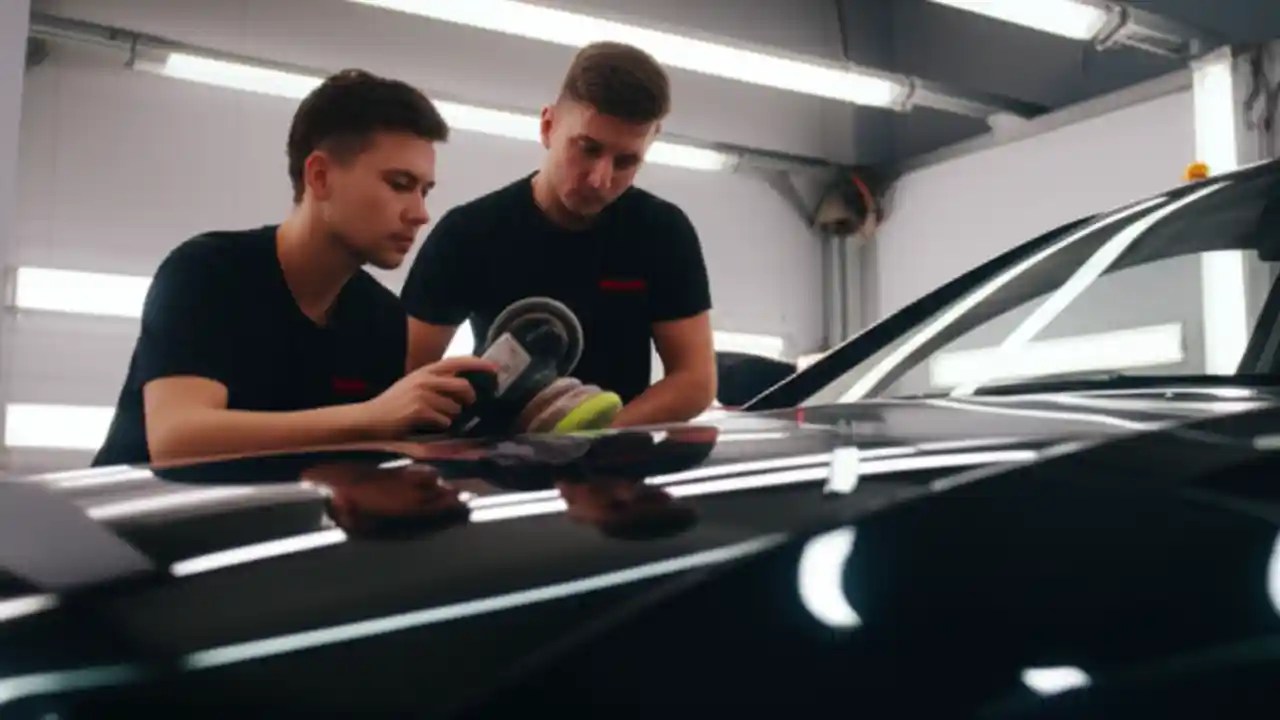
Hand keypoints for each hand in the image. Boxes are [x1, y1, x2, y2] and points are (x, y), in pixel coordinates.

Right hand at [359, 356, 497, 436]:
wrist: (371, 418)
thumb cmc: (395, 403)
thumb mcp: (414, 385)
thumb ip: (436, 382)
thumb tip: (464, 385)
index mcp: (425, 371)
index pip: (457, 361)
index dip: (478, 364)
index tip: (494, 368)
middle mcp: (425, 379)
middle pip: (463, 386)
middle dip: (470, 399)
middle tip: (468, 405)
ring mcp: (422, 394)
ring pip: (455, 407)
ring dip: (451, 416)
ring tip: (436, 418)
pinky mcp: (419, 411)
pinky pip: (444, 420)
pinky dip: (440, 425)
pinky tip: (428, 425)